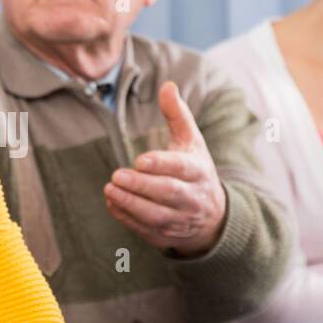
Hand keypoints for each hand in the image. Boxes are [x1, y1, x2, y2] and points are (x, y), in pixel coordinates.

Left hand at [103, 81, 226, 256]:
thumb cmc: (195, 172)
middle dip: (142, 186)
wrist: (212, 218)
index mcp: (199, 172)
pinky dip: (127, 218)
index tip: (139, 160)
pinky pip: (146, 230)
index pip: (182, 169)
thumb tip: (167, 85)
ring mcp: (181, 221)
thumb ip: (177, 115)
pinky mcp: (167, 237)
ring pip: (157, 215)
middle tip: (116, 175)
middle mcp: (193, 198)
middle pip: (169, 193)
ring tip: (110, 189)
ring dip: (132, 204)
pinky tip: (112, 202)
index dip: (161, 165)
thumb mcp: (191, 142)